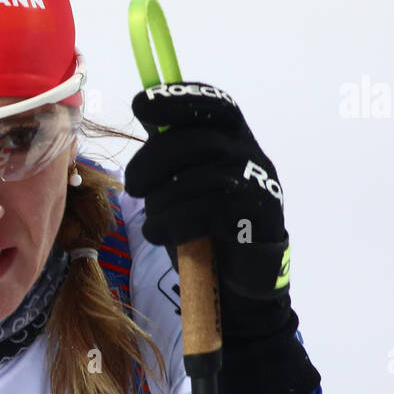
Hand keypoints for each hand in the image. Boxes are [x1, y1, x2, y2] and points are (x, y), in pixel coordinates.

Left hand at [124, 81, 317, 393]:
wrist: (237, 294)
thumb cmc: (204, 236)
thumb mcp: (181, 188)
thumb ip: (170, 156)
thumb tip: (146, 117)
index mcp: (236, 143)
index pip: (215, 104)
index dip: (178, 98)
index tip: (141, 105)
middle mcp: (254, 158)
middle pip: (201, 136)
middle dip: (156, 157)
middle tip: (132, 185)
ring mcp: (260, 188)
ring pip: (204, 174)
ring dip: (163, 198)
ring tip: (151, 221)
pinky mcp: (258, 221)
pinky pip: (210, 208)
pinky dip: (174, 220)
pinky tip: (161, 234)